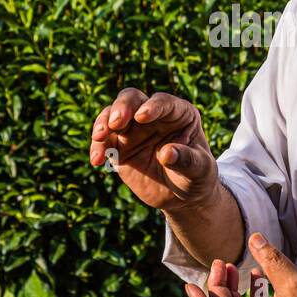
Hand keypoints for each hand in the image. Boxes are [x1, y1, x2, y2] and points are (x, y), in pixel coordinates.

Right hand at [88, 88, 218, 212]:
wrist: (182, 197)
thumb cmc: (197, 177)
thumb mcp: (200, 170)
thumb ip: (187, 160)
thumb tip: (167, 153)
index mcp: (179, 114)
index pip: (164, 102)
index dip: (153, 107)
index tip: (141, 117)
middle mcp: (153, 116)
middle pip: (132, 99)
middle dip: (121, 107)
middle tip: (115, 122)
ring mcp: (134, 130)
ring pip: (111, 116)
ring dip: (102, 124)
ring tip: (99, 138)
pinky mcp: (119, 147)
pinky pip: (103, 141)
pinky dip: (98, 148)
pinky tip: (97, 160)